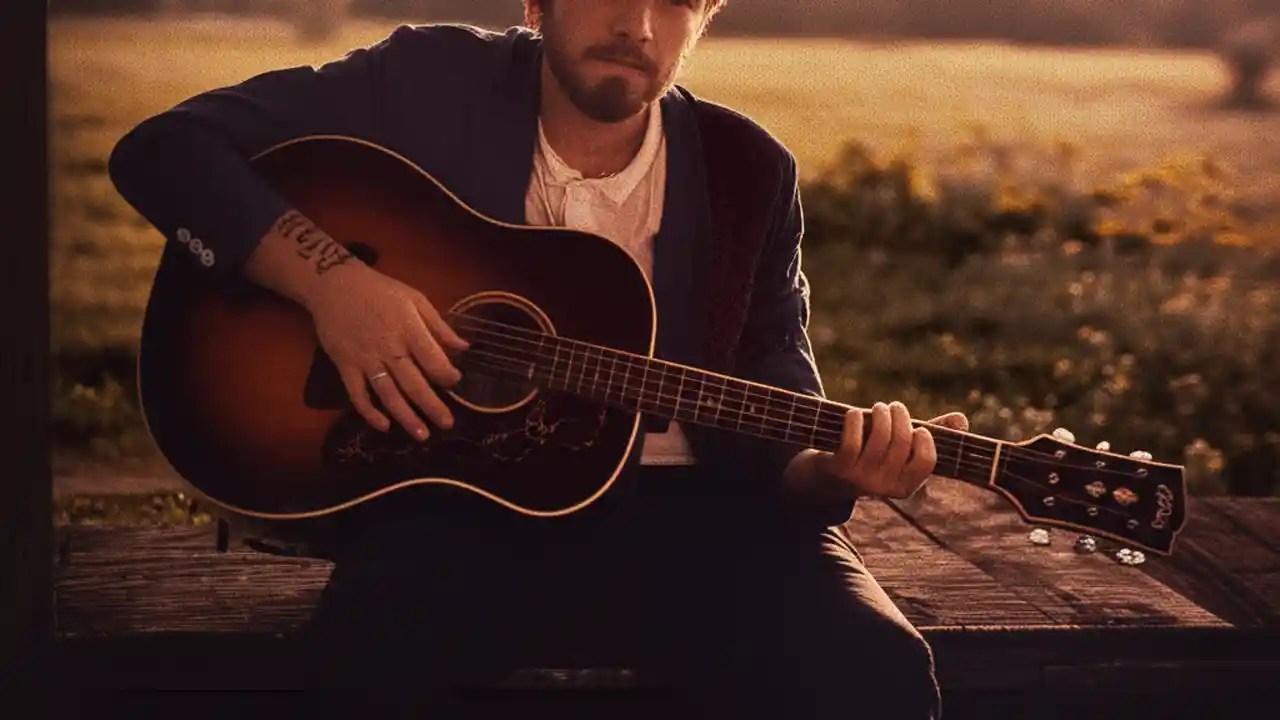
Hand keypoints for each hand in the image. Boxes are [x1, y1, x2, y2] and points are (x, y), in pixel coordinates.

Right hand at [304, 263, 469, 440]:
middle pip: (414, 384)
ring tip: (422, 435)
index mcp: (408, 329)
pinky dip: (369, 413)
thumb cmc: (380, 291)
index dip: (447, 375)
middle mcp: (388, 349)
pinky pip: (357, 395)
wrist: (334, 285)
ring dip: (406, 418)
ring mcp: (365, 360)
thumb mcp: (415, 298)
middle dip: (433, 406)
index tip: (455, 382)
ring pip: (388, 395)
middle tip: (447, 424)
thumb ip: (439, 326)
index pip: (433, 360)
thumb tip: (464, 347)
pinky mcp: (345, 366)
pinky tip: (384, 426)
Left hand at [784, 401, 969, 501]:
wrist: (822, 480)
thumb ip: (929, 436)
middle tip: (893, 407)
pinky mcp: (838, 468)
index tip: (918, 427)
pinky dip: (855, 420)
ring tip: (878, 408)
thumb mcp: (898, 450)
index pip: (926, 461)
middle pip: (902, 441)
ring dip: (880, 413)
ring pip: (879, 437)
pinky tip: (854, 414)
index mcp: (904, 486)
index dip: (925, 438)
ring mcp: (860, 478)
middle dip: (900, 416)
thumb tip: (962, 420)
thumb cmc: (868, 458)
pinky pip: (852, 440)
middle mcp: (883, 486)